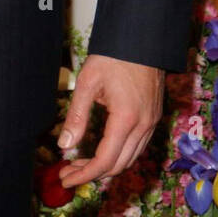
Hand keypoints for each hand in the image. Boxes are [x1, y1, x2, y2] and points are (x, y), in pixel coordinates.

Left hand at [56, 53, 164, 186]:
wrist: (142, 38)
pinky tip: (101, 149)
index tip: (66, 178)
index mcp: (126, 118)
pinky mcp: (153, 117)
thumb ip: (77, 115)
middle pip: (118, 165)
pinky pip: (137, 146)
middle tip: (68, 172)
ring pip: (129, 158)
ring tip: (80, 163)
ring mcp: (151, 122)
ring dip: (105, 166)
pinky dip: (119, 155)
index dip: (84, 174)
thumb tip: (64, 145)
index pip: (104, 161)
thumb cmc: (114, 56)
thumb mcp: (88, 81)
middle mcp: (143, 125)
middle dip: (92, 173)